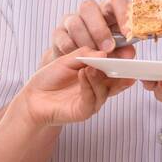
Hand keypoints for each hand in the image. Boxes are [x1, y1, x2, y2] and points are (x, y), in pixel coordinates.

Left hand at [17, 46, 137, 127]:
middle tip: (120, 59)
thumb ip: (84, 54)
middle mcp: (99, 88)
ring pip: (104, 90)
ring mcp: (93, 100)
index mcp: (98, 74)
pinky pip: (91, 99)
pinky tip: (83, 75)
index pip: (116, 68)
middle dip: (119, 70)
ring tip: (92, 66)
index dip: (123, 60)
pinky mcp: (84, 111)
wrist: (34, 96)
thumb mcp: (67, 60)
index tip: (127, 51)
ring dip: (99, 77)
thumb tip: (104, 53)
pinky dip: (88, 86)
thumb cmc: (51, 77)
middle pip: (116, 81)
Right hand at [41, 0, 131, 65]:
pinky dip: (73, 51)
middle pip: (89, 7)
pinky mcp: (59, 34)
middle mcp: (89, 11)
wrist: (78, 63)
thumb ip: (124, 52)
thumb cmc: (104, 52)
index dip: (124, 13)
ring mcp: (71, 20)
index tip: (129, 34)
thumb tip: (128, 54)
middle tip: (108, 49)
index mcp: (108, 10)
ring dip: (86, 41)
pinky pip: (63, 39)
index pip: (116, 0)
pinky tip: (80, 60)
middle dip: (100, 29)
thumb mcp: (118, 51)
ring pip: (75, 23)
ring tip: (94, 57)